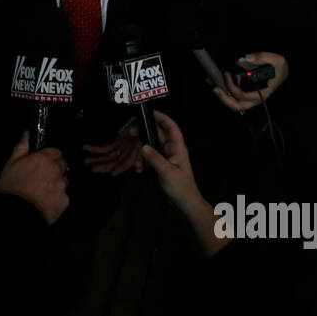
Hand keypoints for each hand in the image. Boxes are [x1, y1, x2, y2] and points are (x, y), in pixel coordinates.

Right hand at [0, 131, 68, 224]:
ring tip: (42, 192)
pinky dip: (56, 198)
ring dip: (56, 183)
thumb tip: (28, 134)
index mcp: (44, 159)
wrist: (17, 214)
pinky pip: (63, 196)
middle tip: (41, 177)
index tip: (42, 162)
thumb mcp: (11, 164)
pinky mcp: (64, 201)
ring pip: (64, 181)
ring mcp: (62, 186)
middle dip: (55, 169)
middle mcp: (56, 170)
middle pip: (62, 165)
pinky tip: (45, 202)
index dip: (49, 157)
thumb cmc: (12, 188)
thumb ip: (22, 147)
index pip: (56, 152)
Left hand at [82, 121, 144, 174]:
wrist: (140, 123)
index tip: (114, 173)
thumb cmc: (142, 127)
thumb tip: (133, 132)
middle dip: (104, 166)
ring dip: (97, 159)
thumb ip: (137, 132)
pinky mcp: (116, 144)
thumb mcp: (141, 129)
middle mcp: (128, 152)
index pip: (128, 162)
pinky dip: (95, 149)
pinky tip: (87, 148)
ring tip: (87, 161)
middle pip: (115, 162)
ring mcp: (121, 149)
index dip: (121, 168)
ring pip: (108, 157)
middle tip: (95, 169)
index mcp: (136, 151)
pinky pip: (105, 148)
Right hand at [141, 110, 230, 256]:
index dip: (162, 117)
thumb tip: (144, 146)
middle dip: (145, 132)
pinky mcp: (162, 164)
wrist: (185, 203)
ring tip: (135, 158)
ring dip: (142, 149)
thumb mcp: (167, 172)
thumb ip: (155, 158)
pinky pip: (150, 156)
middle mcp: (172, 149)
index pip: (171, 127)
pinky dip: (143, 160)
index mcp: (178, 148)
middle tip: (131, 132)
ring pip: (152, 145)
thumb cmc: (181, 188)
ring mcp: (167, 157)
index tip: (149, 112)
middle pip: (158, 134)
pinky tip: (139, 168)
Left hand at [213, 51, 288, 113]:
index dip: (233, 88)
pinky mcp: (246, 95)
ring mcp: (250, 98)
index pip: (244, 96)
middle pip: (237, 106)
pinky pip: (234, 99)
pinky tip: (217, 85)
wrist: (282, 73)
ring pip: (234, 105)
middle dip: (224, 98)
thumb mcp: (277, 60)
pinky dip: (225, 94)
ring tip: (214, 87)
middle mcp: (255, 99)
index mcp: (261, 93)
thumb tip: (248, 58)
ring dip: (223, 98)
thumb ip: (263, 57)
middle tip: (215, 88)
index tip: (227, 75)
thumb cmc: (279, 69)